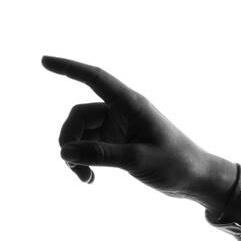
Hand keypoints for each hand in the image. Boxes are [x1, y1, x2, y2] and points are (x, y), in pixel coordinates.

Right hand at [45, 55, 217, 198]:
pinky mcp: (117, 143)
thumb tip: (65, 152)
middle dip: (70, 139)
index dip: (69, 68)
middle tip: (73, 165)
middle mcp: (122, 112)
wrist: (197, 180)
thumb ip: (101, 154)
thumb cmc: (176, 164)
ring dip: (76, 155)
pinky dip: (84, 161)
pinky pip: (88, 147)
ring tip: (84, 177)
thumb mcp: (138, 159)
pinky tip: (89, 179)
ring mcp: (118, 128)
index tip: (43, 61)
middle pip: (79, 115)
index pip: (96, 78)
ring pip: (80, 133)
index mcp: (132, 104)